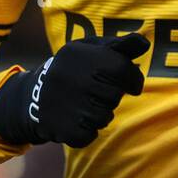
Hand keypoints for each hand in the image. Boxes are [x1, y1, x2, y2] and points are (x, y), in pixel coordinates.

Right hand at [0, 33, 149, 146]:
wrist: (32, 96)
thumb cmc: (73, 70)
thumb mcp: (91, 50)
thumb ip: (120, 46)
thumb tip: (145, 43)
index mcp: (81, 55)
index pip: (121, 69)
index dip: (133, 79)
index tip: (132, 85)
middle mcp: (72, 78)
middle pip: (114, 95)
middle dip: (111, 96)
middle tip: (97, 93)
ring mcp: (66, 104)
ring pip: (104, 116)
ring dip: (99, 114)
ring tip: (83, 105)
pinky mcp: (62, 128)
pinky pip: (90, 134)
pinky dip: (87, 131)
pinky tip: (75, 119)